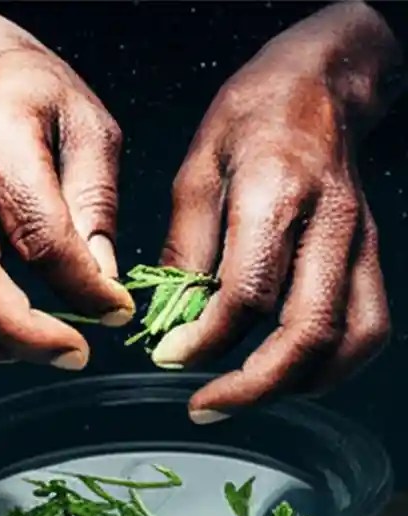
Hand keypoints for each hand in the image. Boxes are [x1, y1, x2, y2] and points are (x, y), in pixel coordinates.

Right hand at [0, 0, 133, 369]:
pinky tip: (16, 333)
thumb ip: (95, 206)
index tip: (117, 310)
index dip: (79, 284)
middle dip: (22, 331)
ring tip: (46, 350)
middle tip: (74, 355)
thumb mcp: (90, 128)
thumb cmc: (35, 93)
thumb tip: (101, 283)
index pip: (36, 233)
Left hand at [152, 2, 400, 422]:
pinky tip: (287, 374)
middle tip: (205, 405)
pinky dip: (332, 365)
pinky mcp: (372, 255)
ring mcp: (361, 243)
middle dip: (256, 383)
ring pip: (352, 338)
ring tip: (245, 396)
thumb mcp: (195, 171)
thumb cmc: (249, 122)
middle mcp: (330, 225)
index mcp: (276, 196)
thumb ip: (185, 246)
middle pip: (310, 329)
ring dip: (300, 383)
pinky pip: (367, 326)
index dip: (207, 338)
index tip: (169, 357)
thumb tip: (168, 317)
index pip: (249, 291)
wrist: (319, 86)